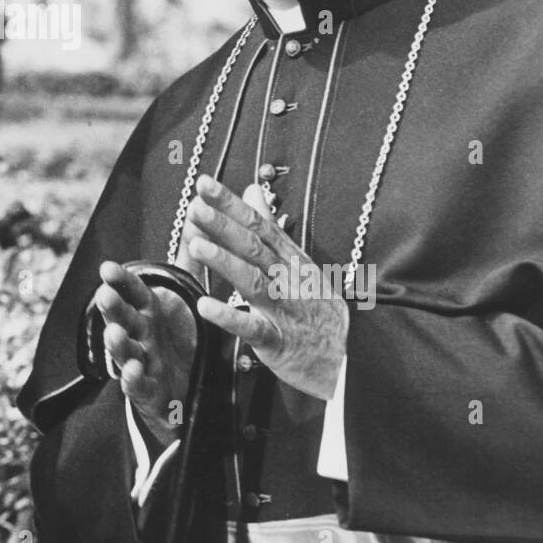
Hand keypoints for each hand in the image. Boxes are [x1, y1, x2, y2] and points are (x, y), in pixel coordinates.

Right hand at [94, 260, 196, 445]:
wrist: (184, 390)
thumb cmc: (179, 338)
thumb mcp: (187, 298)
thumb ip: (190, 260)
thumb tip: (196, 216)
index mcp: (150, 310)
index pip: (133, 291)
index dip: (121, 281)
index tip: (107, 268)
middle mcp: (141, 334)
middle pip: (124, 319)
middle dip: (113, 308)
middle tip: (104, 294)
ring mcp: (142, 362)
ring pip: (125, 351)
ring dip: (118, 344)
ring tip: (113, 333)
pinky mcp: (147, 392)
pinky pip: (139, 386)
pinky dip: (134, 379)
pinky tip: (133, 370)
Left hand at [184, 175, 347, 398]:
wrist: (345, 358)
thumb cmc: (315, 305)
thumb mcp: (297, 261)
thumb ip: (269, 226)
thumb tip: (251, 191)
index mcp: (289, 258)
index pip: (258, 224)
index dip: (231, 204)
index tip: (205, 185)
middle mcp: (287, 279)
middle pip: (254, 248)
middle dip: (224, 226)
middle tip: (197, 207)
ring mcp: (283, 309)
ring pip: (253, 282)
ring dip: (225, 263)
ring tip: (197, 245)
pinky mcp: (276, 341)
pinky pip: (252, 328)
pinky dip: (230, 317)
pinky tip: (205, 306)